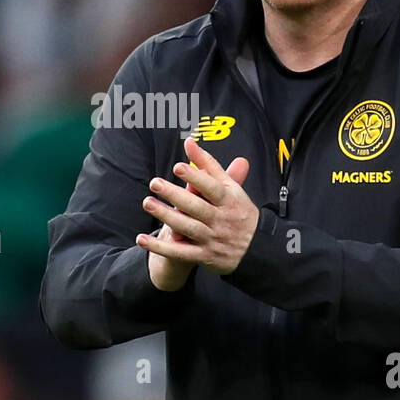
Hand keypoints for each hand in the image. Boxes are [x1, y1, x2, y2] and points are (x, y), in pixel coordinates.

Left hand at [137, 137, 259, 278]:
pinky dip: (160, 248)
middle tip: (155, 183)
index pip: (212, 188)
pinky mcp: (204, 256)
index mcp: (230, 200)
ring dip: (166, 217)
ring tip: (148, 203)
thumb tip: (189, 142)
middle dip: (175, 195)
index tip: (178, 167)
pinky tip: (142, 239)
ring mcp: (213, 239)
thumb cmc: (239, 211)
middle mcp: (221, 219)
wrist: (257, 249)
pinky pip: (180, 253)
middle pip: (197, 207)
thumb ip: (208, 165)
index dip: (196, 177)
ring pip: (187, 227)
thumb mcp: (231, 187)